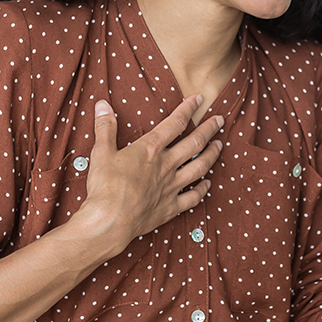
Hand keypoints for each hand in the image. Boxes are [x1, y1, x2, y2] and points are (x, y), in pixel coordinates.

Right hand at [72, 95, 224, 252]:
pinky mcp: (170, 207)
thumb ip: (106, 127)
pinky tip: (208, 184)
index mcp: (150, 149)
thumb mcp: (101, 152)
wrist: (109, 221)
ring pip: (199, 167)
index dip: (188, 109)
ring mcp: (171, 187)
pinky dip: (203, 190)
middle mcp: (166, 166)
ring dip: (211, 155)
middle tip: (219, 120)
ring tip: (219, 146)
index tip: (199, 99)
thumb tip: (102, 105)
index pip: (175, 123)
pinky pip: (193, 197)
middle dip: (209, 129)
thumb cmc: (104, 187)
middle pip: (194, 143)